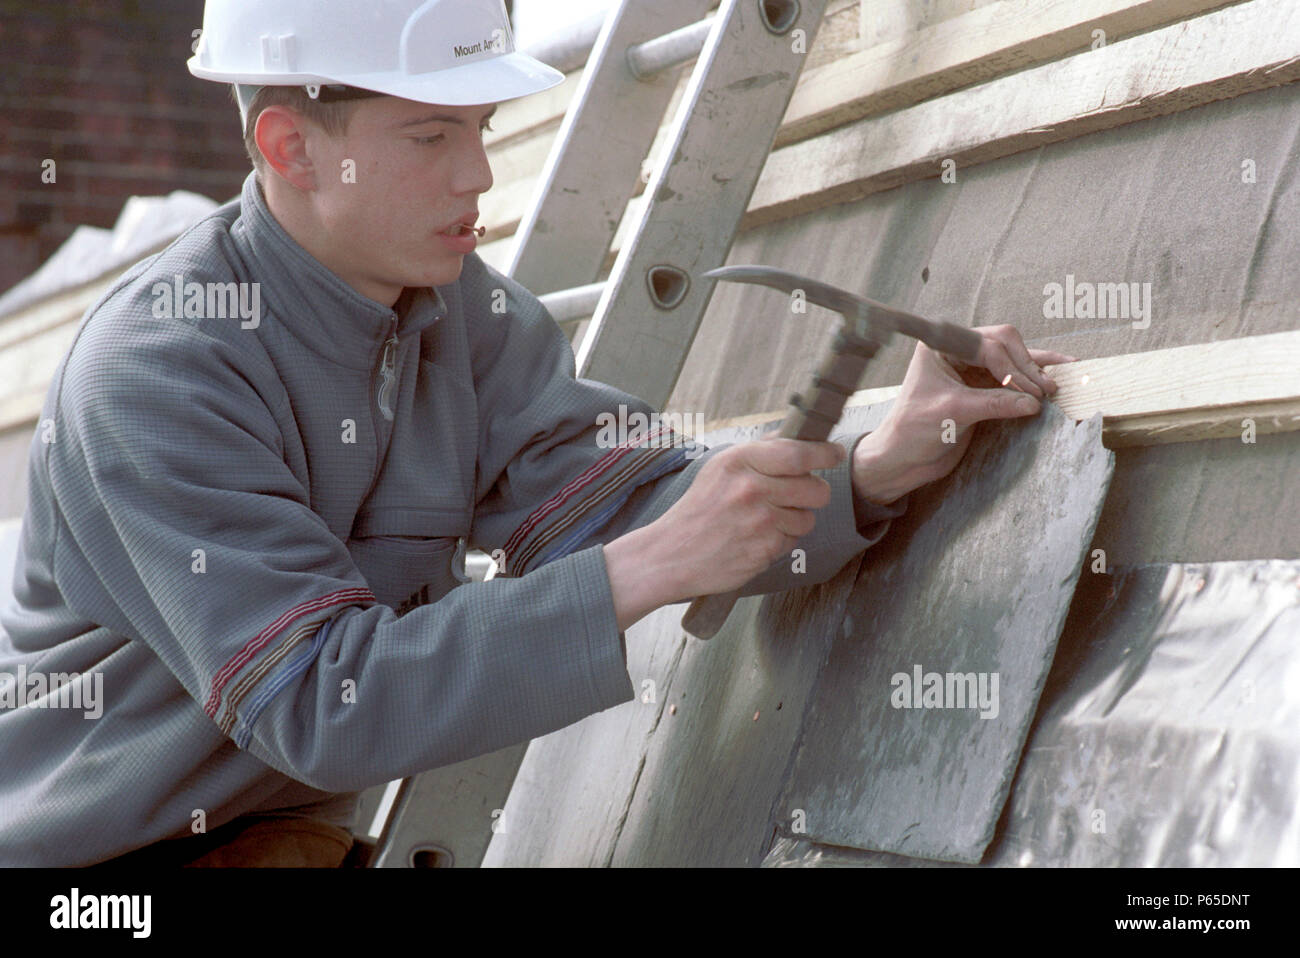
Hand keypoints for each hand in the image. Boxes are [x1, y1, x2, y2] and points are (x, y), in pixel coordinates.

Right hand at [608, 436, 843, 614]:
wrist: (671, 554)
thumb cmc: (698, 509)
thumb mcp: (720, 468)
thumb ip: (760, 451)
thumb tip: (797, 437)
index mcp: (740, 462)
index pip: (798, 453)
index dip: (825, 453)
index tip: (834, 454)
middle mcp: (751, 489)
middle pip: (815, 489)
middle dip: (814, 493)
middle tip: (800, 494)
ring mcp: (759, 522)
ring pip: (807, 518)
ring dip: (795, 520)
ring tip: (766, 520)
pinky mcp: (763, 550)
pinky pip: (792, 542)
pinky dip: (779, 541)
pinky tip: (755, 538)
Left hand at [851, 325, 1078, 504]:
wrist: (903, 459)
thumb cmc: (913, 431)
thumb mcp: (953, 413)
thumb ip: (992, 404)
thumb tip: (1033, 402)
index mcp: (941, 346)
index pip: (987, 345)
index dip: (1012, 367)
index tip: (1030, 392)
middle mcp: (957, 350)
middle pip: (1004, 344)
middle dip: (1027, 365)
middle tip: (1048, 389)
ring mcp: (971, 367)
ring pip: (1013, 357)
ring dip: (1037, 368)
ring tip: (1065, 375)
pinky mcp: (982, 387)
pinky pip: (1012, 377)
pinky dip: (1032, 378)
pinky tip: (1056, 376)